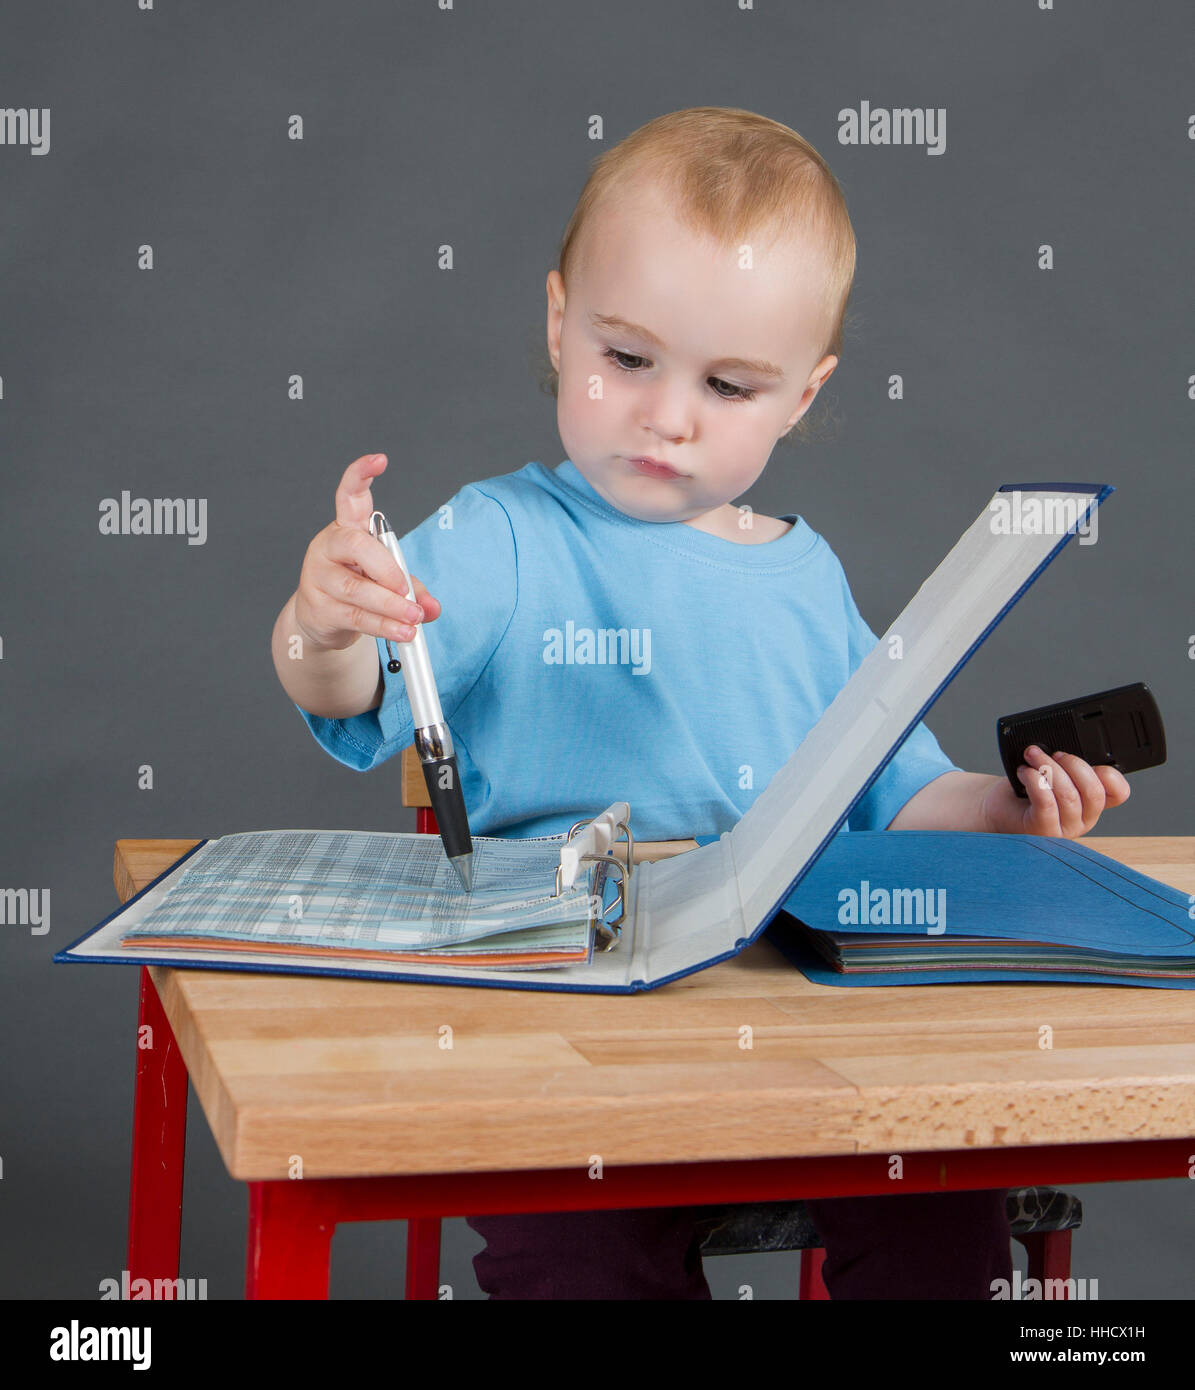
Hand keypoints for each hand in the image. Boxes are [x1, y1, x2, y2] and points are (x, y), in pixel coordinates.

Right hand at [293, 453, 440, 650]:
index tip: (379, 460)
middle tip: (406, 590)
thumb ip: (412, 587)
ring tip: (414, 618)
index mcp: (347, 528)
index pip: (349, 495)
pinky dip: (383, 626)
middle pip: (355, 546)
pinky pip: (355, 616)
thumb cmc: (359, 586)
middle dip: (385, 568)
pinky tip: (402, 632)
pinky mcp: (319, 607)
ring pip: (356, 589)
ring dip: (389, 606)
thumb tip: (433, 607)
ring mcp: (319, 577)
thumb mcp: (387, 580)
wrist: (322, 620)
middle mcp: (330, 547)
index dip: (360, 475)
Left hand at [981, 746, 1130, 836]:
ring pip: (1069, 795)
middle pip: (1094, 790)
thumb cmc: (1024, 788)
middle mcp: (1083, 818)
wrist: (997, 808)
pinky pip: (1046, 802)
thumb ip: (1067, 763)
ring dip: (1048, 768)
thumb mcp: (1052, 771)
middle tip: (1054, 754)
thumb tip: (1067, 742)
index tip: (1091, 757)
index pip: (1119, 792)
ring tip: (1032, 756)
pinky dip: (1035, 780)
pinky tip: (1024, 772)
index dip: (1111, 774)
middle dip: (1074, 764)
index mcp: (1091, 802)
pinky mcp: (1042, 830)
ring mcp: (1064, 828)